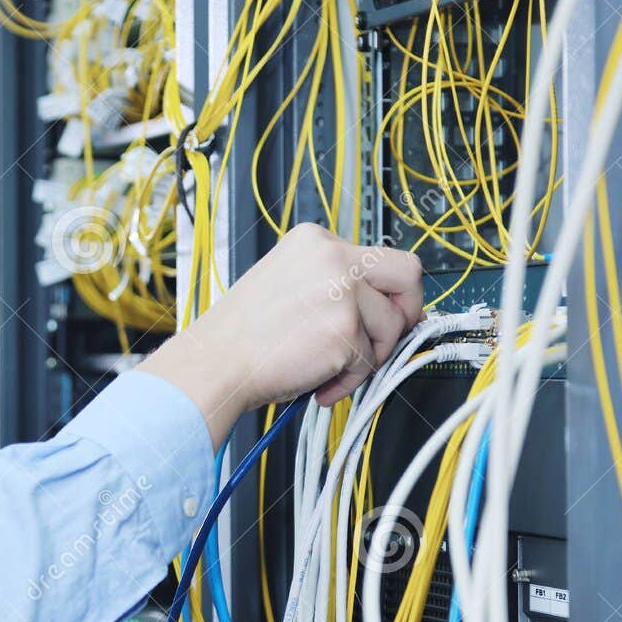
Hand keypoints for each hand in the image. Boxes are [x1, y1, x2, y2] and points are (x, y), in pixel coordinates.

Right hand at [136, 224, 422, 444]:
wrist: (214, 362)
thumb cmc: (242, 334)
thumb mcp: (289, 285)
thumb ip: (335, 286)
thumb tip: (384, 305)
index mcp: (315, 240)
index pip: (381, 258)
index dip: (386, 294)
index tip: (381, 315)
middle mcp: (332, 255)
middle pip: (407, 274)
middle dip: (406, 312)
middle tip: (387, 339)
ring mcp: (341, 290)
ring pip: (392, 326)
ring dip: (367, 357)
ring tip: (328, 367)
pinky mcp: (346, 327)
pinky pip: (370, 361)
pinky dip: (348, 380)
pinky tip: (318, 380)